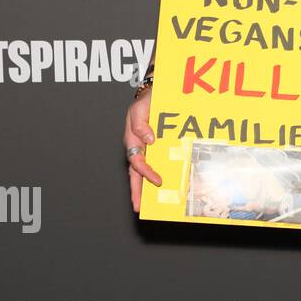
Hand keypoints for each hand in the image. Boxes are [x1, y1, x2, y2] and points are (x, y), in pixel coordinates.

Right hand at [123, 88, 161, 211]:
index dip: (146, 172)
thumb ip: (140, 123)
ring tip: (152, 203)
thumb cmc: (147, 100)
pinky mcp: (157, 146)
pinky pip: (157, 162)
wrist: (156, 93)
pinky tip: (167, 183)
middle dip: (136, 191)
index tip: (157, 181)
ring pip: (144, 171)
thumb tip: (148, 140)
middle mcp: (139, 146)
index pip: (137, 161)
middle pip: (136, 173)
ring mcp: (147, 148)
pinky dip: (158, 173)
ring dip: (146, 186)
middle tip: (139, 207)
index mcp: (132, 139)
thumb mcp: (139, 108)